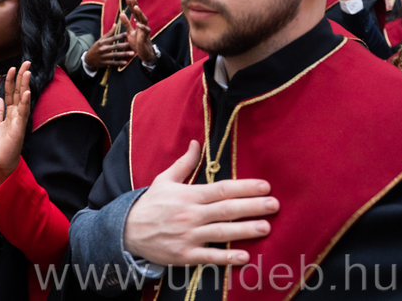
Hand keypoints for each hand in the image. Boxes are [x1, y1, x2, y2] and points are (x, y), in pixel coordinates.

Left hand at [0, 63, 31, 185]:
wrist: (1, 161)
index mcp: (10, 112)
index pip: (11, 92)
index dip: (11, 80)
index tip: (12, 67)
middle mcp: (16, 114)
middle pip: (19, 92)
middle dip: (22, 77)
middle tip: (26, 62)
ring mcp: (19, 120)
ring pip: (22, 99)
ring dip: (25, 85)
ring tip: (27, 72)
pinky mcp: (20, 128)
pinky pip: (23, 113)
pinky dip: (25, 103)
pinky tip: (26, 93)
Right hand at [84, 26, 133, 68]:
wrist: (88, 58)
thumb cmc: (97, 47)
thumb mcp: (101, 39)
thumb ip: (109, 33)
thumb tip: (115, 24)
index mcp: (103, 42)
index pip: (113, 38)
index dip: (121, 36)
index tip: (129, 34)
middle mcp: (103, 48)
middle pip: (116, 46)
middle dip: (125, 45)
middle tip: (133, 44)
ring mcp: (103, 56)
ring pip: (115, 55)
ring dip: (124, 54)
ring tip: (132, 53)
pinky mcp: (104, 63)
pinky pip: (113, 63)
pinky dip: (119, 63)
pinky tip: (125, 62)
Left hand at [120, 0, 155, 63]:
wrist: (144, 54)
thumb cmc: (138, 43)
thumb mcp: (129, 32)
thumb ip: (126, 24)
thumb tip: (121, 13)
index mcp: (138, 23)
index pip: (134, 12)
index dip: (131, 5)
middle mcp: (142, 25)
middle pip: (139, 13)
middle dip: (136, 5)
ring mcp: (145, 31)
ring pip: (144, 20)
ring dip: (140, 14)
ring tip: (136, 7)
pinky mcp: (146, 38)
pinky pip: (146, 31)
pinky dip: (142, 27)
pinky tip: (138, 24)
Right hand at [124, 141, 278, 266]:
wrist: (127, 230)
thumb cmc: (150, 204)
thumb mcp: (164, 179)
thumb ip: (185, 163)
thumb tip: (197, 142)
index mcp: (188, 195)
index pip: (221, 189)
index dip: (244, 187)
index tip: (265, 186)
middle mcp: (190, 214)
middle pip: (226, 210)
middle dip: (252, 207)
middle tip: (274, 205)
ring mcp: (188, 235)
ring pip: (221, 232)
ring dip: (245, 230)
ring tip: (266, 227)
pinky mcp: (185, 254)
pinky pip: (209, 256)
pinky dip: (226, 257)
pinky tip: (244, 257)